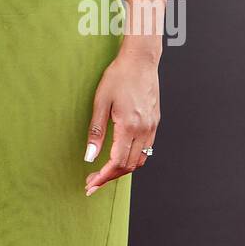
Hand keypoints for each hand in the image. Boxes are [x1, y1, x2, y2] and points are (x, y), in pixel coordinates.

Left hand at [83, 52, 159, 195]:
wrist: (140, 61)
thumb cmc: (119, 76)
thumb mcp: (101, 101)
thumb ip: (96, 131)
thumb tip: (89, 157)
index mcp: (130, 126)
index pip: (117, 162)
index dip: (103, 177)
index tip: (91, 184)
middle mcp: (144, 130)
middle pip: (128, 165)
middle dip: (109, 177)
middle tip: (92, 181)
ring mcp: (152, 128)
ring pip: (139, 160)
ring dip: (122, 170)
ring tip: (104, 172)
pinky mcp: (155, 123)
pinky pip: (146, 150)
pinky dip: (132, 158)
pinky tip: (120, 156)